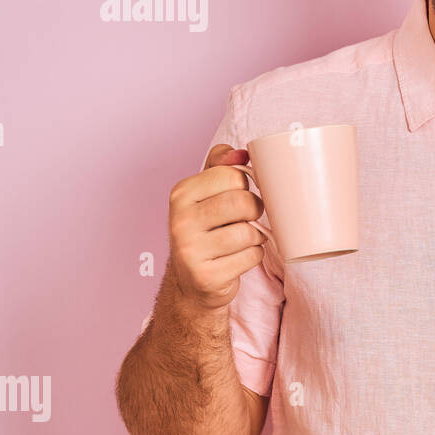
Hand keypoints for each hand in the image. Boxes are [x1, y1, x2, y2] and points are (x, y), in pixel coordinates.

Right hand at [167, 144, 268, 309]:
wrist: (191, 281)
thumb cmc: (206, 230)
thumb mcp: (206, 194)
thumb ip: (222, 166)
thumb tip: (242, 152)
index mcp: (181, 193)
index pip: (233, 175)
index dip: (245, 185)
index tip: (238, 195)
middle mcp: (180, 220)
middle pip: (243, 202)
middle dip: (254, 210)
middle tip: (247, 218)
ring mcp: (190, 250)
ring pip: (249, 232)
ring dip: (255, 236)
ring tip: (240, 240)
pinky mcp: (206, 276)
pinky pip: (251, 256)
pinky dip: (253, 256)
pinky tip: (237, 258)